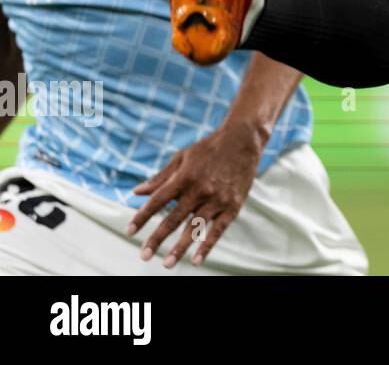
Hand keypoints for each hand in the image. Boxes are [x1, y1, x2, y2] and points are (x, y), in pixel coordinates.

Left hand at [127, 121, 264, 267]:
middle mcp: (200, 189)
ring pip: (195, 227)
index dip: (142, 216)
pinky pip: (218, 229)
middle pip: (174, 218)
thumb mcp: (182, 157)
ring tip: (166, 264)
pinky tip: (196, 260)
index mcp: (184, 177)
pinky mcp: (233, 205)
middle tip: (143, 256)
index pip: (158, 200)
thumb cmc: (209, 148)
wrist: (243, 139)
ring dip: (180, 247)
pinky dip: (207, 245)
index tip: (129, 231)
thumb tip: (136, 192)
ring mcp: (217, 199)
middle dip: (157, 238)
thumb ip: (160, 177)